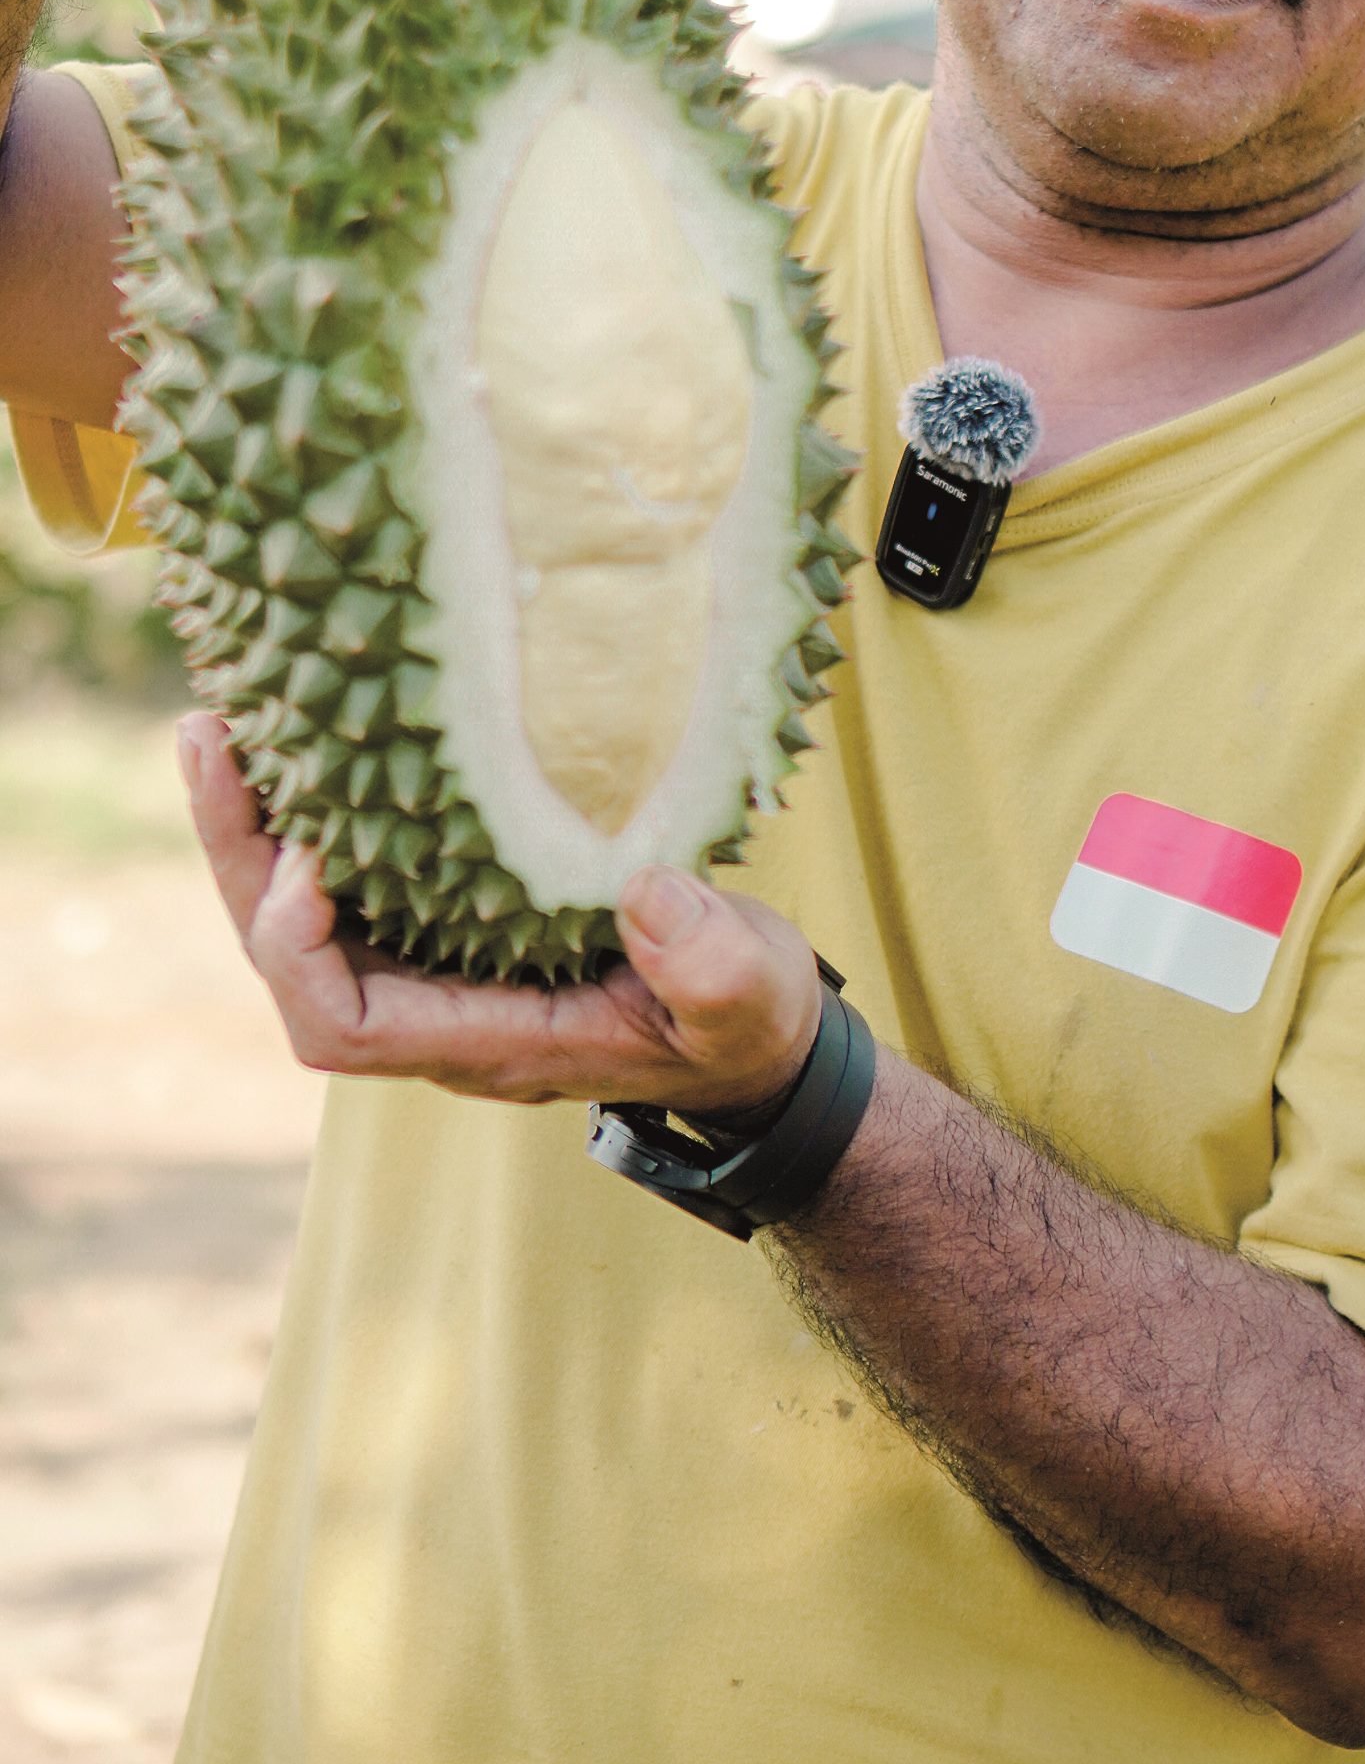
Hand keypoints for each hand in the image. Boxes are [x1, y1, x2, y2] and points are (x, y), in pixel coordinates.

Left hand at [177, 714, 823, 1111]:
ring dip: (256, 826)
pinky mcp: (449, 914)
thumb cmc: (745, 1021)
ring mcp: (436, 964)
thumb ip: (709, 965)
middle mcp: (437, 1011)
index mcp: (490, 1042)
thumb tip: (646, 891)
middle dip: (242, 857)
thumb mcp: (747, 996)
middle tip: (213, 741)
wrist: (753, 1029)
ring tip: (221, 722)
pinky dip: (310, 811)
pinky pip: (348, 874)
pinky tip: (296, 734)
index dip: (301, 953)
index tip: (310, 860)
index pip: (344, 1028)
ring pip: (303, 914)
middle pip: (291, 959)